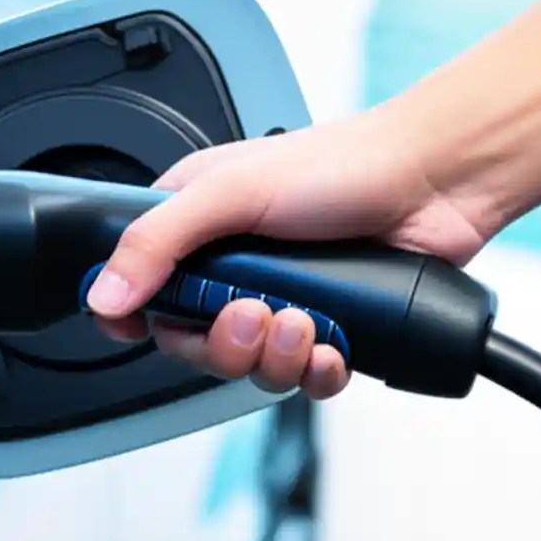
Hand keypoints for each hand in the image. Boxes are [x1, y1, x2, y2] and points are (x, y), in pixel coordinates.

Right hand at [86, 109, 490, 399]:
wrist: (436, 181)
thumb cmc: (344, 164)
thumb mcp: (231, 192)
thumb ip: (158, 241)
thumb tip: (104, 294)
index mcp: (196, 220)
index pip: (138, 284)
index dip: (135, 315)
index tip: (142, 328)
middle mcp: (233, 262)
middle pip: (191, 339)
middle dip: (221, 342)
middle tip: (252, 315)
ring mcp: (281, 296)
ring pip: (248, 364)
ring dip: (274, 357)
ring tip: (303, 323)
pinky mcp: (328, 325)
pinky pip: (303, 376)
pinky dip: (315, 371)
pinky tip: (330, 348)